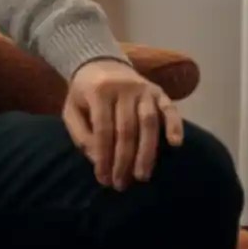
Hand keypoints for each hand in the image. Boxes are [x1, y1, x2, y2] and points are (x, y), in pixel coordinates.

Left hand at [63, 59, 183, 190]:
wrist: (100, 64)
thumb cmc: (84, 94)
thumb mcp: (72, 110)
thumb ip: (81, 135)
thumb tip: (97, 160)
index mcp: (98, 92)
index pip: (103, 130)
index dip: (103, 156)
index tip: (103, 179)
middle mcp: (123, 89)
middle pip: (126, 129)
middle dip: (123, 161)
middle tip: (121, 184)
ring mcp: (144, 89)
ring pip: (149, 123)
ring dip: (147, 152)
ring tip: (142, 176)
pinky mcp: (159, 91)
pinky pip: (170, 109)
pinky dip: (175, 126)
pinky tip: (176, 145)